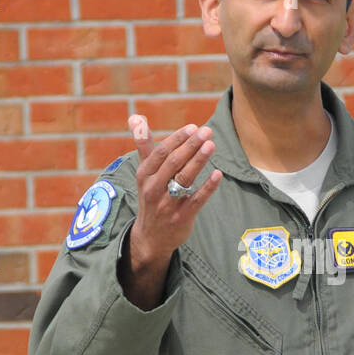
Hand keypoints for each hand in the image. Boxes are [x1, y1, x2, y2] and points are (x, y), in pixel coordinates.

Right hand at [127, 116, 223, 266]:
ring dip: (198, 161)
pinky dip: (207, 187)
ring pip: (184, 180)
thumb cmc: (151, 196)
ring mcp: (167, 205)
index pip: (160, 153)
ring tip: (212, 145)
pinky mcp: (181, 218)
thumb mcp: (144, 173)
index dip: (177, 139)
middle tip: (207, 131)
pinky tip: (218, 174)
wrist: (150, 237)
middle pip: (173, 164)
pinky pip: (196, 201)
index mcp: (144, 175)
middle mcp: (153, 189)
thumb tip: (135, 117)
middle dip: (191, 146)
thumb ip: (143, 145)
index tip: (193, 127)